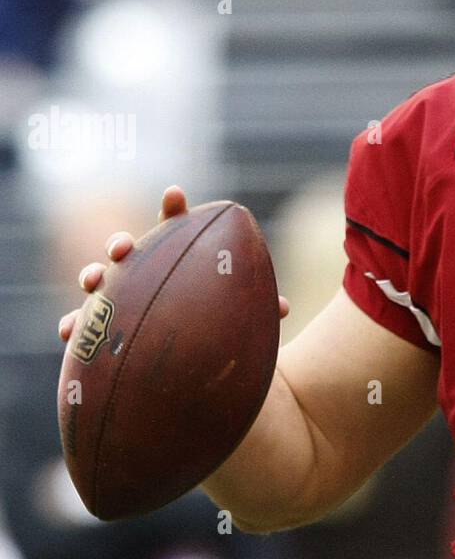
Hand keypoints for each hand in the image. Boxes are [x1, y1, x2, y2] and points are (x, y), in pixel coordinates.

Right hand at [58, 185, 290, 341]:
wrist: (188, 364)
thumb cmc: (213, 331)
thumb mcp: (236, 319)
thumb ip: (255, 309)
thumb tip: (281, 307)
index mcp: (176, 264)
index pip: (175, 230)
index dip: (175, 210)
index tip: (175, 194)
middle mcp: (142, 277)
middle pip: (126, 252)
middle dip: (120, 244)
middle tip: (122, 248)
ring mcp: (119, 301)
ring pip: (98, 282)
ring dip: (92, 276)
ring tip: (93, 279)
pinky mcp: (102, 332)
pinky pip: (82, 326)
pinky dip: (73, 325)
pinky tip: (69, 331)